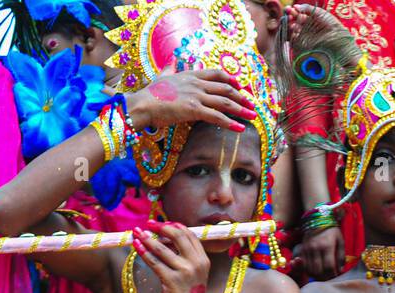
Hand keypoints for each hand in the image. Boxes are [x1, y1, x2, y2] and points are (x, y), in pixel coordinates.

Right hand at [126, 68, 255, 133]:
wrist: (142, 104)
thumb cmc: (150, 94)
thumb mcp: (161, 77)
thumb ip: (169, 70)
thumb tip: (170, 63)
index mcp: (190, 75)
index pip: (216, 74)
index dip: (230, 79)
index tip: (240, 85)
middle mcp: (196, 83)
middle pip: (225, 88)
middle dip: (241, 97)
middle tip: (251, 105)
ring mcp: (196, 96)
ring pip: (225, 102)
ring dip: (241, 109)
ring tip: (252, 116)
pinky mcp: (194, 110)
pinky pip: (217, 117)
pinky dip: (231, 123)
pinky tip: (241, 128)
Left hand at [132, 222, 210, 292]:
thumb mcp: (194, 274)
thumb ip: (184, 258)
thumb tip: (165, 241)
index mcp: (203, 259)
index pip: (189, 235)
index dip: (174, 226)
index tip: (161, 223)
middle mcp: (196, 263)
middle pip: (177, 236)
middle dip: (160, 227)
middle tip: (148, 224)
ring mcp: (184, 272)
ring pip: (162, 249)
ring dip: (147, 238)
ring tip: (137, 233)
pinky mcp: (172, 281)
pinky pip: (154, 262)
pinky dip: (144, 253)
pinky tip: (136, 247)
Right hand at [295, 225, 344, 279]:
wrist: (317, 219)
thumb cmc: (332, 231)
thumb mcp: (340, 241)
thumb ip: (341, 256)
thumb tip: (340, 270)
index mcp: (327, 246)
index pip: (329, 266)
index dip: (332, 274)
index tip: (335, 276)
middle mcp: (315, 248)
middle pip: (318, 270)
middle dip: (324, 277)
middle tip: (329, 278)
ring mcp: (307, 249)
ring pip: (309, 269)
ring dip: (316, 276)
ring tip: (322, 276)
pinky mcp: (301, 249)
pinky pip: (303, 265)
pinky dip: (308, 271)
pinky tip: (314, 271)